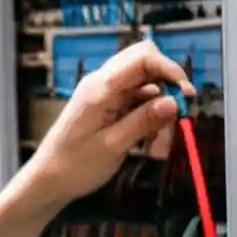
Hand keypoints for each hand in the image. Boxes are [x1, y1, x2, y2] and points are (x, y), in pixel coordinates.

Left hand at [25, 41, 195, 203]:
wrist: (49, 179)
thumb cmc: (76, 165)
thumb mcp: (114, 146)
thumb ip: (144, 121)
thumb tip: (175, 102)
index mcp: (101, 87)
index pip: (142, 58)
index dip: (170, 70)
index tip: (187, 95)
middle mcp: (103, 82)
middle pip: (145, 62)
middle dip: (167, 84)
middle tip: (177, 114)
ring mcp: (106, 93)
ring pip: (145, 84)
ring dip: (159, 107)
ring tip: (156, 144)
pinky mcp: (109, 105)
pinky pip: (137, 101)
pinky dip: (149, 117)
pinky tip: (147, 144)